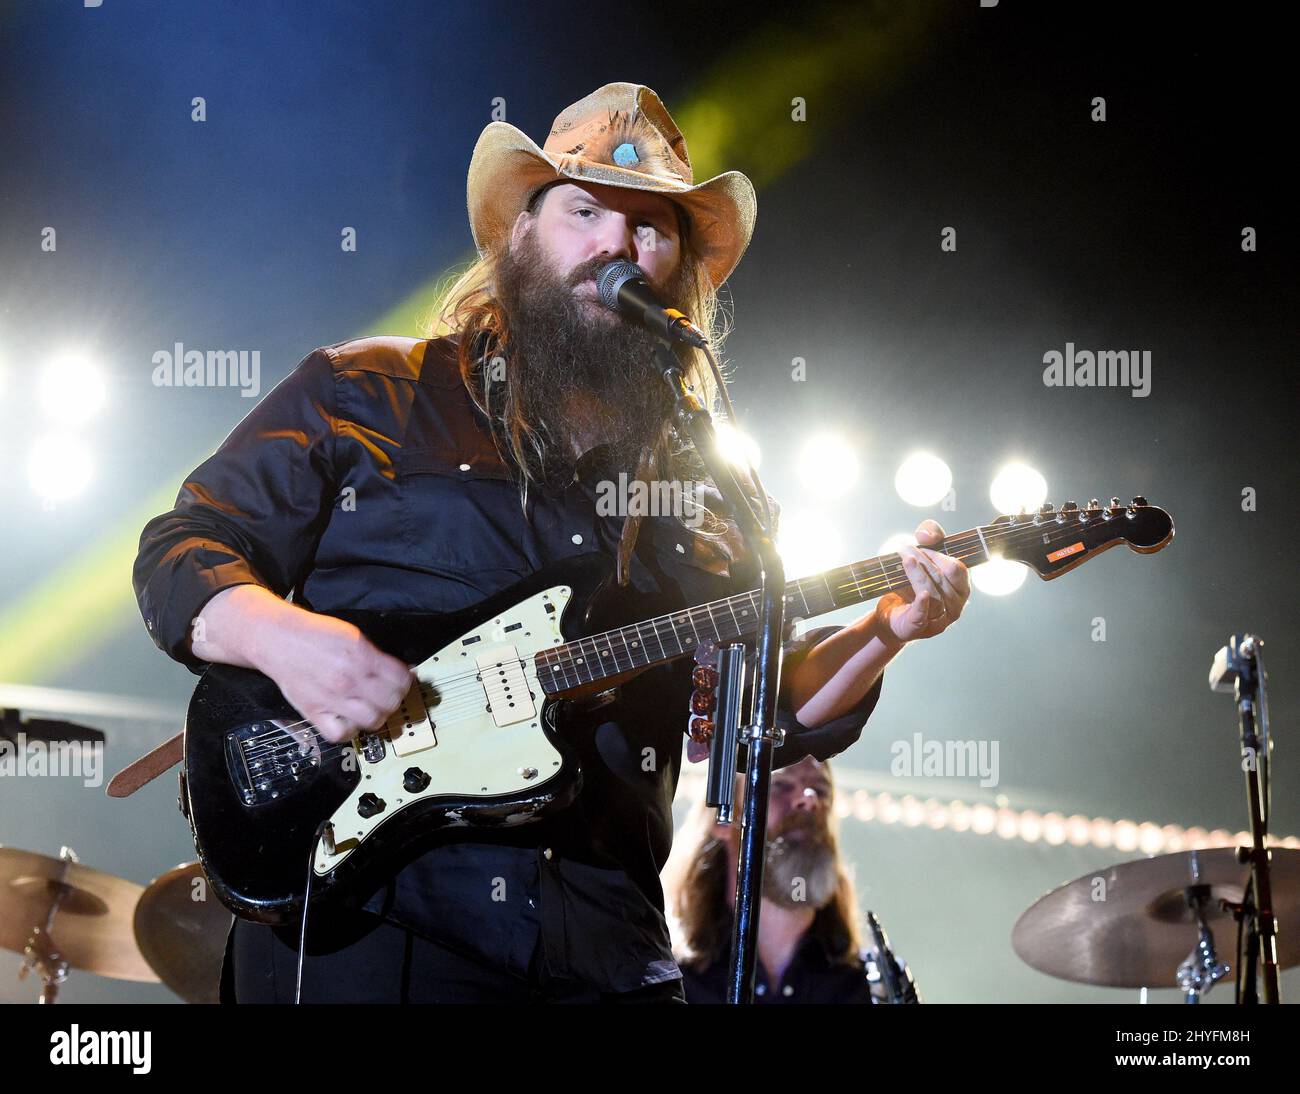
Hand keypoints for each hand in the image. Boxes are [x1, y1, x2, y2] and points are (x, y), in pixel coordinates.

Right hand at [258, 609, 414, 742]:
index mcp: (361, 657)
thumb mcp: (352, 635)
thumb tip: (399, 670)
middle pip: (391, 702)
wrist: (278, 640)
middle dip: (395, 698)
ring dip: (378, 716)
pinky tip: (350, 720)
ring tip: (373, 708)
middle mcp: (349, 680)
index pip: (401, 679)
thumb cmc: (313, 635)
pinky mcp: (314, 712)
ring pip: (373, 721)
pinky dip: (349, 731)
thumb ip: (376, 655)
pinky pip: (340, 734)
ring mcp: (332, 699)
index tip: (403, 681)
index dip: (406, 680)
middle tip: (389, 695)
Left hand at [874, 519, 970, 644]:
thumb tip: (927, 534)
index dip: (939, 554)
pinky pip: (923, 615)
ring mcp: (939, 619)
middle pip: (944, 578)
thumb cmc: (909, 584)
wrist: (889, 614)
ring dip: (917, 574)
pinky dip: (923, 604)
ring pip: (933, 593)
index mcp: (960, 587)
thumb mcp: (918, 555)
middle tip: (904, 549)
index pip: (957, 568)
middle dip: (924, 560)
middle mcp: (955, 604)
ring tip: (905, 560)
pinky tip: (922, 594)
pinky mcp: (919, 628)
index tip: (920, 542)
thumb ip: (928, 536)